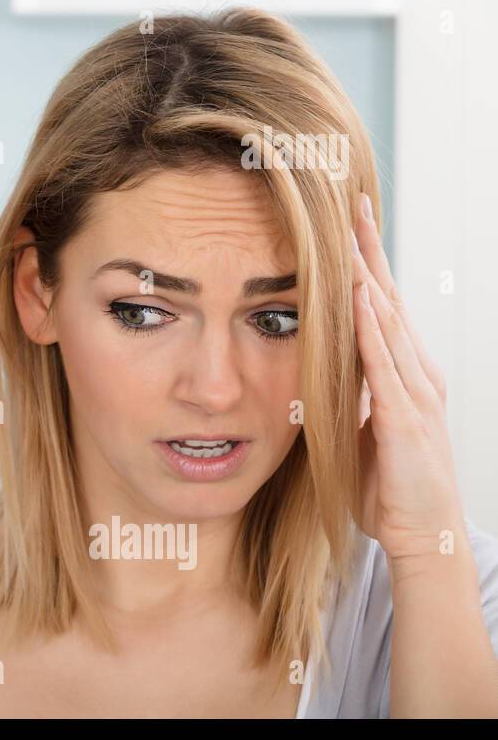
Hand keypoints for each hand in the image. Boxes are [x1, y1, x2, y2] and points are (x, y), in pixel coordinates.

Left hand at [349, 192, 463, 563]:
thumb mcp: (357, 427)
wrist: (423, 536)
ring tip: (350, 235)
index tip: (345, 222)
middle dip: (369, 252)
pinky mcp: (407, 419)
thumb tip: (315, 368)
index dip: (363, 264)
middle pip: (388, 299)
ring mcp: (416, 393)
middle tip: (352, 203)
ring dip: (368, 278)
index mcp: (403, 372)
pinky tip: (359, 300)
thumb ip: (342, 394)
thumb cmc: (388, 485)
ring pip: (389, 322)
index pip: (379, 305)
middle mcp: (416, 373)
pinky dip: (373, 330)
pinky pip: (386, 366)